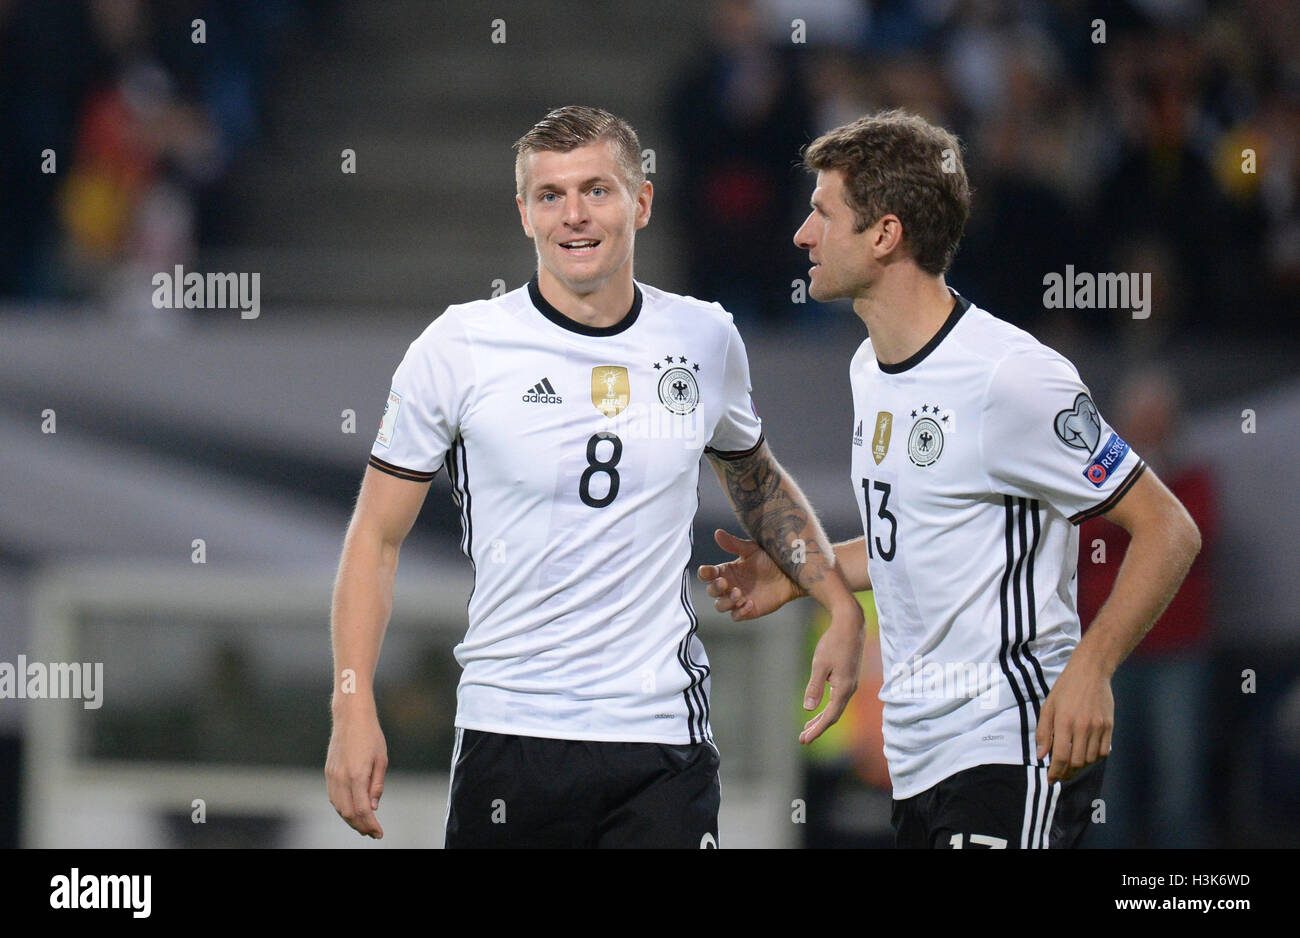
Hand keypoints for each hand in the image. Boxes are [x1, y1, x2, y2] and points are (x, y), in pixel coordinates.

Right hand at [325, 704, 387, 837]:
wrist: (350, 717)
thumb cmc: (370, 735)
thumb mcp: (381, 759)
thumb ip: (376, 785)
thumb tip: (373, 807)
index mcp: (357, 775)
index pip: (363, 810)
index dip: (371, 825)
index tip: (378, 833)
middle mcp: (342, 778)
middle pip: (348, 813)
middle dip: (360, 826)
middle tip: (372, 832)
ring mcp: (332, 775)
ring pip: (338, 807)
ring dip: (350, 820)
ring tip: (362, 825)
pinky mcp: (328, 772)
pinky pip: (333, 797)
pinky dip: (342, 808)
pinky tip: (351, 810)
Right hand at [697, 528, 802, 620]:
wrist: (789, 574)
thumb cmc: (769, 559)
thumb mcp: (751, 550)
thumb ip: (733, 544)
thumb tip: (717, 532)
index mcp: (726, 570)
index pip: (707, 574)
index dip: (705, 573)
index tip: (709, 571)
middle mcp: (728, 586)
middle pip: (711, 591)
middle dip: (715, 588)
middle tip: (724, 583)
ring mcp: (737, 599)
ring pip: (720, 606)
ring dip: (726, 601)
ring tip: (739, 593)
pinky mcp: (748, 611)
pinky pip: (736, 616)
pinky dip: (740, 612)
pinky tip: (750, 603)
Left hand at [799, 603, 865, 744]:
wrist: (851, 624)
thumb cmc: (834, 642)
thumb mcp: (820, 665)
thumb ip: (815, 687)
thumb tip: (809, 708)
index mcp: (843, 689)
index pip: (830, 716)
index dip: (817, 729)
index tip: (804, 740)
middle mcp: (850, 689)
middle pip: (833, 715)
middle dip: (818, 728)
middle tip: (803, 739)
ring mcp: (850, 684)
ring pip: (836, 708)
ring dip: (821, 718)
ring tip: (807, 728)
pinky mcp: (848, 677)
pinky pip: (837, 699)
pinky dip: (827, 707)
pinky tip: (818, 709)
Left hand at [1035, 656, 1112, 783]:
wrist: (1091, 672)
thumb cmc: (1065, 689)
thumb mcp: (1048, 707)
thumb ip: (1043, 732)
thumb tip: (1042, 756)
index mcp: (1064, 722)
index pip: (1060, 756)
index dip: (1055, 772)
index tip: (1051, 779)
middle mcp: (1083, 727)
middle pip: (1077, 762)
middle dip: (1067, 773)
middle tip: (1060, 775)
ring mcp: (1099, 727)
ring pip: (1091, 759)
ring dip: (1080, 767)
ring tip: (1071, 766)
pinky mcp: (1109, 726)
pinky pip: (1103, 752)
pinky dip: (1094, 758)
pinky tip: (1086, 756)